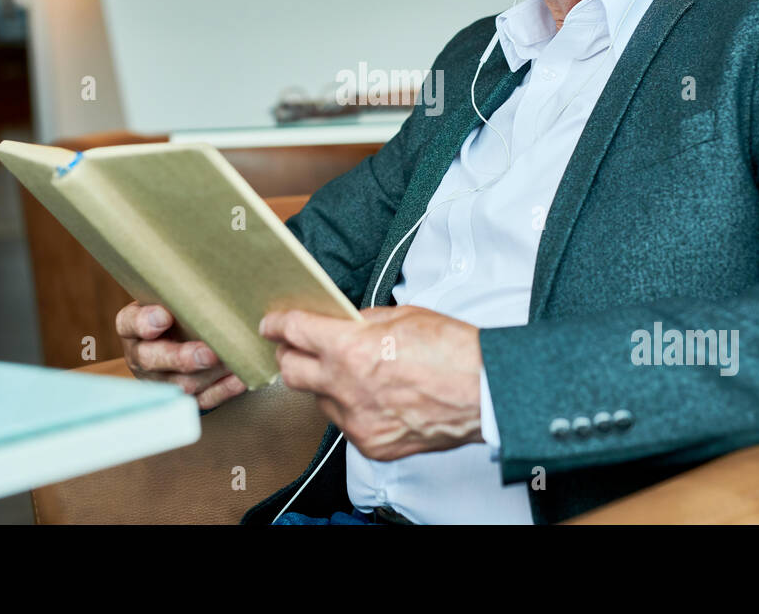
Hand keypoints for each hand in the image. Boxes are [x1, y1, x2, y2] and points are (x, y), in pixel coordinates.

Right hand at [115, 301, 246, 410]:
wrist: (180, 340)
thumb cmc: (179, 312)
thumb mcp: (171, 299)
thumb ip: (181, 292)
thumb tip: (215, 276)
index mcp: (133, 326)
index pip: (130, 323)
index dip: (145, 322)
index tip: (164, 317)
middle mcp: (141, 354)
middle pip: (152, 359)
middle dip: (181, 357)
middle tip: (207, 353)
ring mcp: (160, 380)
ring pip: (181, 383)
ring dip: (209, 374)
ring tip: (233, 362)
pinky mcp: (182, 399)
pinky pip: (203, 399)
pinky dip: (224, 389)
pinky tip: (240, 377)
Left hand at [258, 304, 483, 460]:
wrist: (485, 392)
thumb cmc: (452, 351)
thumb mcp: (402, 316)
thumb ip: (362, 321)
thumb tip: (343, 322)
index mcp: (350, 348)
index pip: (294, 332)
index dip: (278, 324)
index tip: (272, 324)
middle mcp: (345, 387)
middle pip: (290, 371)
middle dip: (290, 356)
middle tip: (299, 347)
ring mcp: (357, 420)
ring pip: (319, 401)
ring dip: (326, 385)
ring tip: (355, 375)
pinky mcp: (371, 444)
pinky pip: (347, 424)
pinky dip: (354, 410)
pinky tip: (378, 398)